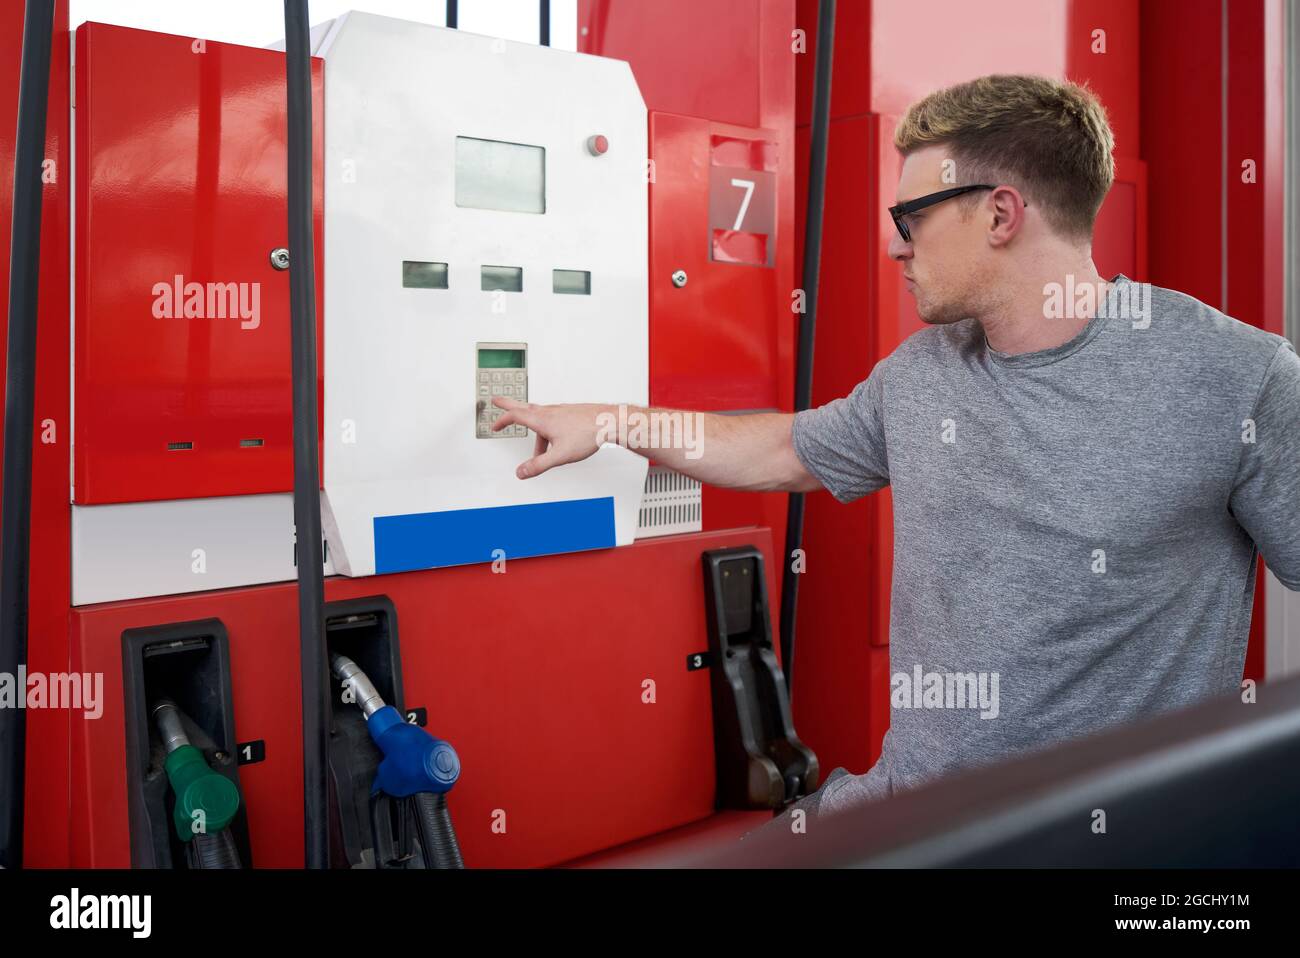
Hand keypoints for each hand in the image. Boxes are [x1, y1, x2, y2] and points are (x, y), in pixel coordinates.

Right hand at [491, 397, 611, 478]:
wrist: (609, 422)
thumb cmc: (588, 434)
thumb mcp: (560, 455)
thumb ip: (539, 465)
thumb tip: (521, 472)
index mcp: (542, 419)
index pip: (515, 416)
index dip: (502, 421)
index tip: (494, 426)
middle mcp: (549, 412)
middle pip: (523, 407)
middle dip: (507, 405)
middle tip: (497, 401)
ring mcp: (560, 411)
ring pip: (540, 418)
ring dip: (534, 433)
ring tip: (541, 453)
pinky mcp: (570, 413)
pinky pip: (553, 420)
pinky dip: (547, 431)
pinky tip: (557, 442)